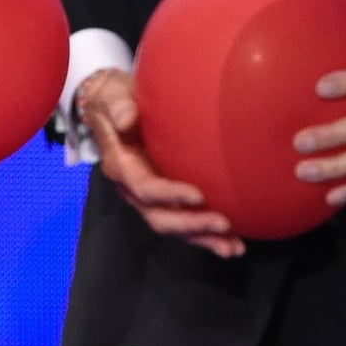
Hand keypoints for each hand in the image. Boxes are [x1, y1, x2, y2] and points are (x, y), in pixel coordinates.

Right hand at [76, 66, 244, 259]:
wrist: (111, 108)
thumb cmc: (116, 101)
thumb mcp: (112, 98)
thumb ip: (118, 108)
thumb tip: (127, 118)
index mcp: (122, 167)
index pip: (145, 188)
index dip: (170, 195)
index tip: (199, 195)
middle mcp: (134, 189)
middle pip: (161, 217)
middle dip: (192, 225)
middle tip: (224, 224)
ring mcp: (150, 198)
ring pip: (175, 226)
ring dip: (203, 238)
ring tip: (233, 247)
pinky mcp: (165, 198)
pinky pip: (185, 221)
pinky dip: (207, 234)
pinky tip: (233, 241)